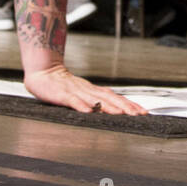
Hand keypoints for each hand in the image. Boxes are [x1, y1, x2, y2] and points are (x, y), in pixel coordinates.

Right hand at [24, 64, 147, 114]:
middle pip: (110, 98)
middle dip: (125, 107)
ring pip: (95, 100)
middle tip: (139, 114)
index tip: (143, 112)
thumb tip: (111, 110)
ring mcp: (75, 92)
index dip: (130, 104)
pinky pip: (73, 101)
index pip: (115, 97)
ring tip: (121, 114)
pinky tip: (89, 112)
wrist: (43, 71)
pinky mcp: (62, 95)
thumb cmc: (61, 85)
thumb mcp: (81, 93)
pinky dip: (81, 106)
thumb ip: (94, 101)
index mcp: (93, 91)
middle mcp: (88, 90)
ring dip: (109, 107)